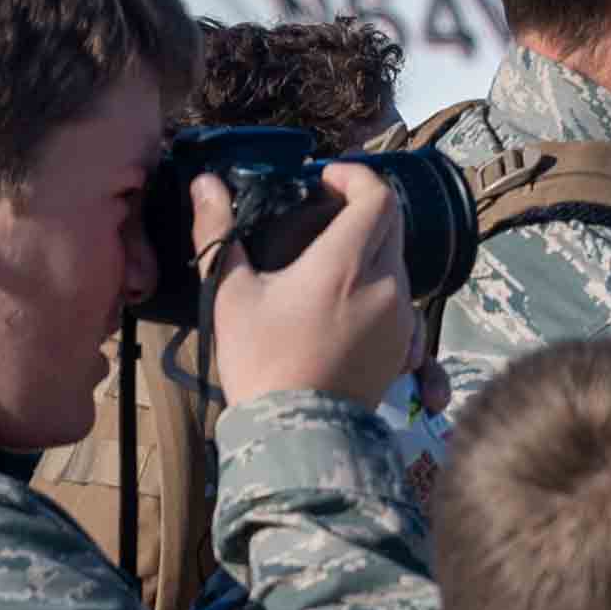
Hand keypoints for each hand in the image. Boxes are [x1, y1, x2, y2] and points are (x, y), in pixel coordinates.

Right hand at [203, 165, 421, 409]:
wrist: (298, 433)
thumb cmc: (260, 361)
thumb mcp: (230, 292)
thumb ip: (217, 231)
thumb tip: (206, 183)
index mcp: (346, 265)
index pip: (378, 197)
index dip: (356, 176)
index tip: (326, 179)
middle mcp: (386, 285)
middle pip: (391, 223)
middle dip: (362, 208)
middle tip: (324, 211)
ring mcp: (401, 317)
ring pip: (398, 260)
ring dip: (370, 246)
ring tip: (328, 257)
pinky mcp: (404, 344)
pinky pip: (401, 297)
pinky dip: (378, 283)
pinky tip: (343, 297)